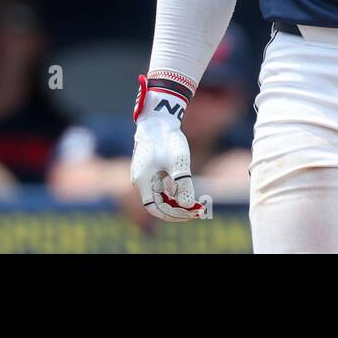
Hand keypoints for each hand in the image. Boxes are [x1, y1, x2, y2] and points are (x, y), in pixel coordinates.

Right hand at [129, 74, 204, 221]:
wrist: (158, 120)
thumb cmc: (168, 138)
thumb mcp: (179, 160)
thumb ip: (183, 183)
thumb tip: (187, 206)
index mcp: (143, 179)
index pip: (154, 208)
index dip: (171, 215)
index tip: (189, 216)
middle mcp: (140, 181)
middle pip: (158, 204)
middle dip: (177, 211)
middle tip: (197, 212)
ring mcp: (144, 177)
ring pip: (159, 197)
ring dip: (176, 203)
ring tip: (196, 205)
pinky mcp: (150, 172)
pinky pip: (159, 188)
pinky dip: (173, 193)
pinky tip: (187, 194)